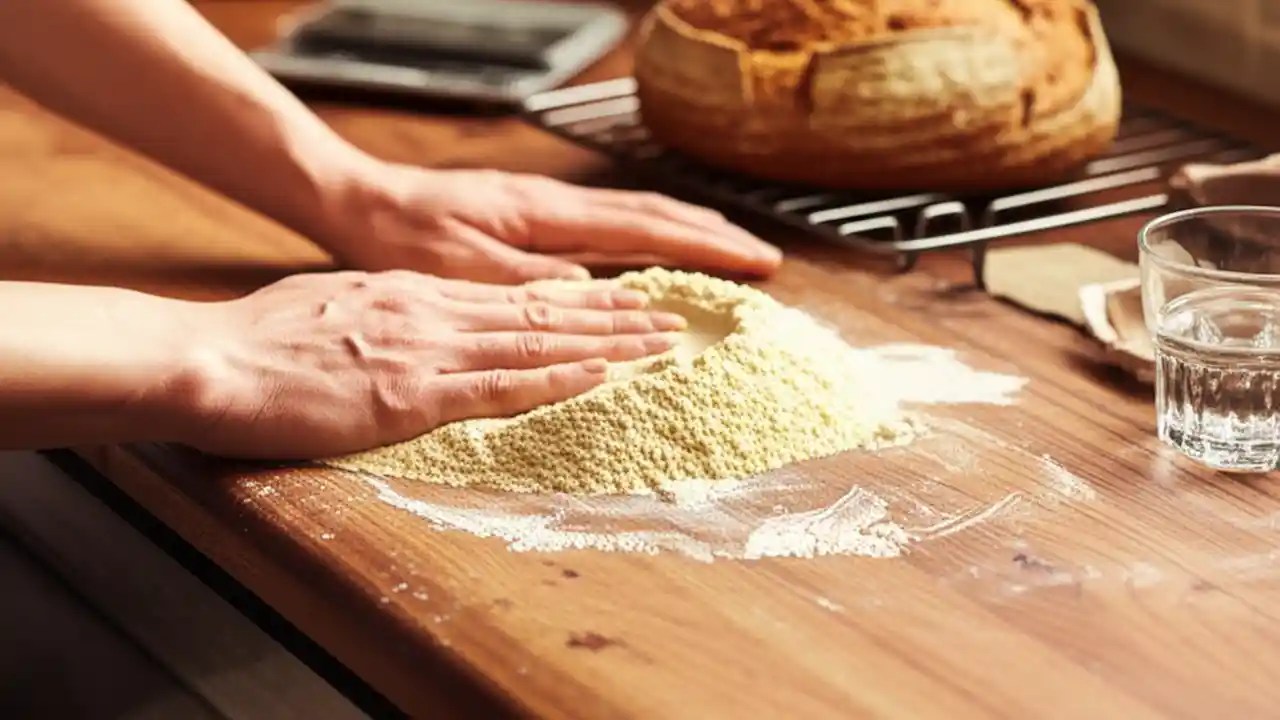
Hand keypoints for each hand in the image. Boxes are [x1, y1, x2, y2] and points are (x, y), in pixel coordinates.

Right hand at [174, 270, 683, 458]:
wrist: (209, 360)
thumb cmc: (253, 343)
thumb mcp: (329, 308)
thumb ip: (377, 315)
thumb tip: (398, 325)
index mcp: (410, 292)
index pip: (509, 296)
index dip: (572, 301)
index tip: (616, 301)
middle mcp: (430, 311)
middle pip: (541, 311)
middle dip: (612, 315)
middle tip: (666, 315)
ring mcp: (426, 350)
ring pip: (538, 341)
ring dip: (607, 342)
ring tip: (659, 341)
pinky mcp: (413, 394)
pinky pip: (502, 384)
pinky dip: (559, 377)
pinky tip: (601, 373)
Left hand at [317, 164, 781, 283]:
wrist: (360, 200)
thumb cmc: (402, 235)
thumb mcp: (462, 268)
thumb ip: (529, 282)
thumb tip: (594, 293)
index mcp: (547, 215)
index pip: (646, 229)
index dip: (705, 247)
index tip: (754, 262)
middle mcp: (556, 204)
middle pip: (654, 213)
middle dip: (712, 235)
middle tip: (763, 258)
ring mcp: (547, 207)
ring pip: (634, 214)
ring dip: (686, 231)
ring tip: (727, 249)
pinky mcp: (533, 216)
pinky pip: (607, 223)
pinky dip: (648, 234)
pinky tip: (655, 249)